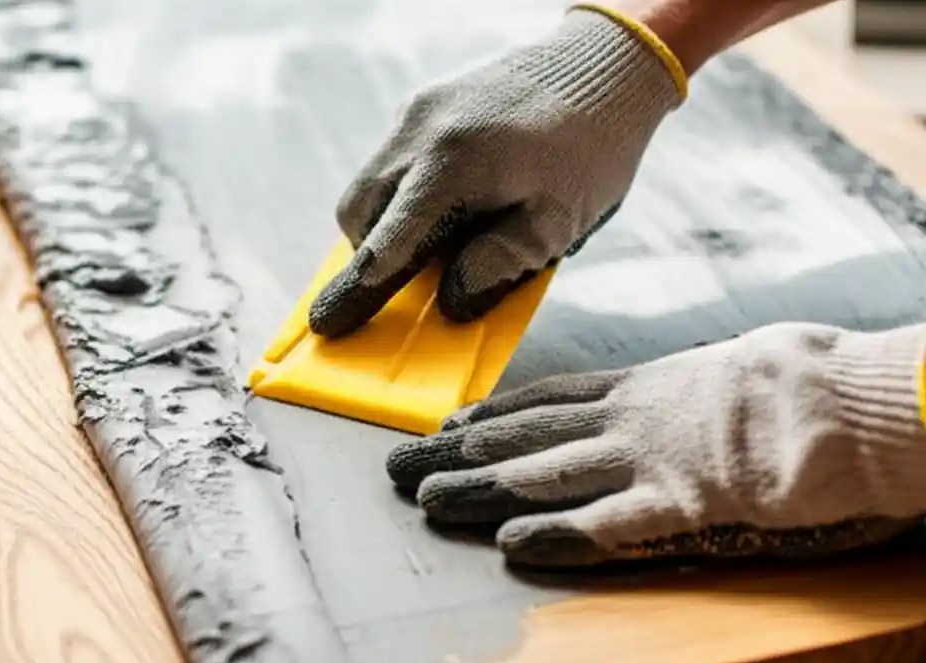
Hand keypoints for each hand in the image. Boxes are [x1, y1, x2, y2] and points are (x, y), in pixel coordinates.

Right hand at [308, 7, 683, 337]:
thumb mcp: (559, 221)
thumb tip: (450, 301)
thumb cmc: (591, 149)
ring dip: (383, 224)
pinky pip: (390, 160)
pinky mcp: (422, 102)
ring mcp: (416, 112)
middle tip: (396, 286)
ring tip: (432, 243)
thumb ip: (500, 264)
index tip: (330, 325)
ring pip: (369, 184)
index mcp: (454, 165)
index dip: (359, 291)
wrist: (604, 65)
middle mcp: (421, 132)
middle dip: (368, 256)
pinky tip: (447, 203)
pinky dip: (401, 193)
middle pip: (359, 211)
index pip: (388, 242)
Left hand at [387, 323, 925, 566]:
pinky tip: (513, 541)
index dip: (487, 417)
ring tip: (430, 500)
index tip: (443, 427)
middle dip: (459, 454)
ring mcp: (650, 460)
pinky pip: (608, 524)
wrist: (844, 395)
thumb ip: (674, 388)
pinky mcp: (682, 503)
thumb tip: (653, 396)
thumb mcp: (718, 368)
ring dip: (482, 490)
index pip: (544, 402)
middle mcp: (629, 421)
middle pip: (525, 438)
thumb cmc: (796, 379)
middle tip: (402, 468)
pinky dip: (557, 532)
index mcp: (640, 387)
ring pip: (545, 475)